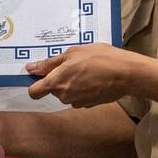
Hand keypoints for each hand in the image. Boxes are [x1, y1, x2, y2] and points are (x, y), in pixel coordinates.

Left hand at [24, 43, 141, 108]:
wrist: (126, 73)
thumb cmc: (100, 58)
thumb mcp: (73, 52)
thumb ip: (50, 63)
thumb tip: (31, 69)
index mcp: (56, 82)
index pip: (34, 92)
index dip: (35, 83)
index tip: (41, 74)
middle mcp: (64, 96)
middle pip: (53, 90)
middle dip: (60, 78)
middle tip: (74, 64)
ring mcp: (77, 102)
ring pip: (67, 93)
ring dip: (73, 83)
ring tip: (87, 69)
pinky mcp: (89, 105)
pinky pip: (79, 96)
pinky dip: (84, 88)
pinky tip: (95, 78)